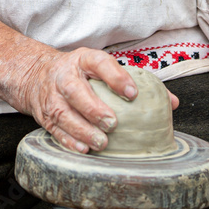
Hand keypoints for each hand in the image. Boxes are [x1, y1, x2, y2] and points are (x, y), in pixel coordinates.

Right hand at [22, 47, 177, 153]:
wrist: (37, 75)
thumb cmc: (80, 73)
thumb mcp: (102, 67)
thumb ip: (135, 83)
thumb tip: (172, 102)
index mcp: (84, 59)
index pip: (100, 63)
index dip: (116, 77)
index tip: (133, 93)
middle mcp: (65, 75)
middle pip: (75, 90)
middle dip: (93, 108)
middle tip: (113, 123)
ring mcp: (51, 95)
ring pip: (63, 112)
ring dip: (82, 129)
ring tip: (101, 142)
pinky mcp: (44, 114)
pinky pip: (54, 128)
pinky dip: (68, 140)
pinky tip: (83, 148)